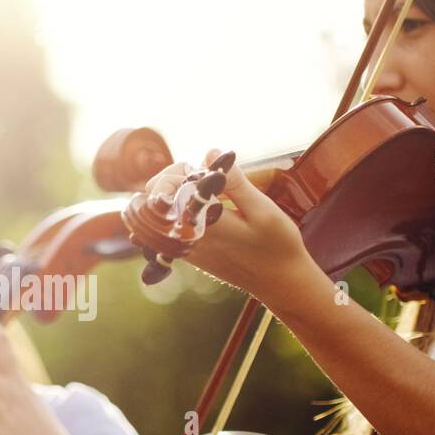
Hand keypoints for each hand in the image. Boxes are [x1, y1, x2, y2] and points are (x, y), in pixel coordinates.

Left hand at [145, 149, 314, 304]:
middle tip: (204, 176)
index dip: (179, 171)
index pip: (165, 188)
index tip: (204, 170)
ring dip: (177, 195)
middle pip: (155, 199)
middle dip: (174, 180)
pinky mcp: (190, 255)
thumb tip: (210, 152)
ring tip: (205, 191)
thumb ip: (234, 182)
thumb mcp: (262, 209)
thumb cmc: (276, 245)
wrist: (280, 283)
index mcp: (202, 223)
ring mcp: (185, 249)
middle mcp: (187, 238)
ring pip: (159, 215)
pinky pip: (168, 229)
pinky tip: (202, 206)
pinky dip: (180, 211)